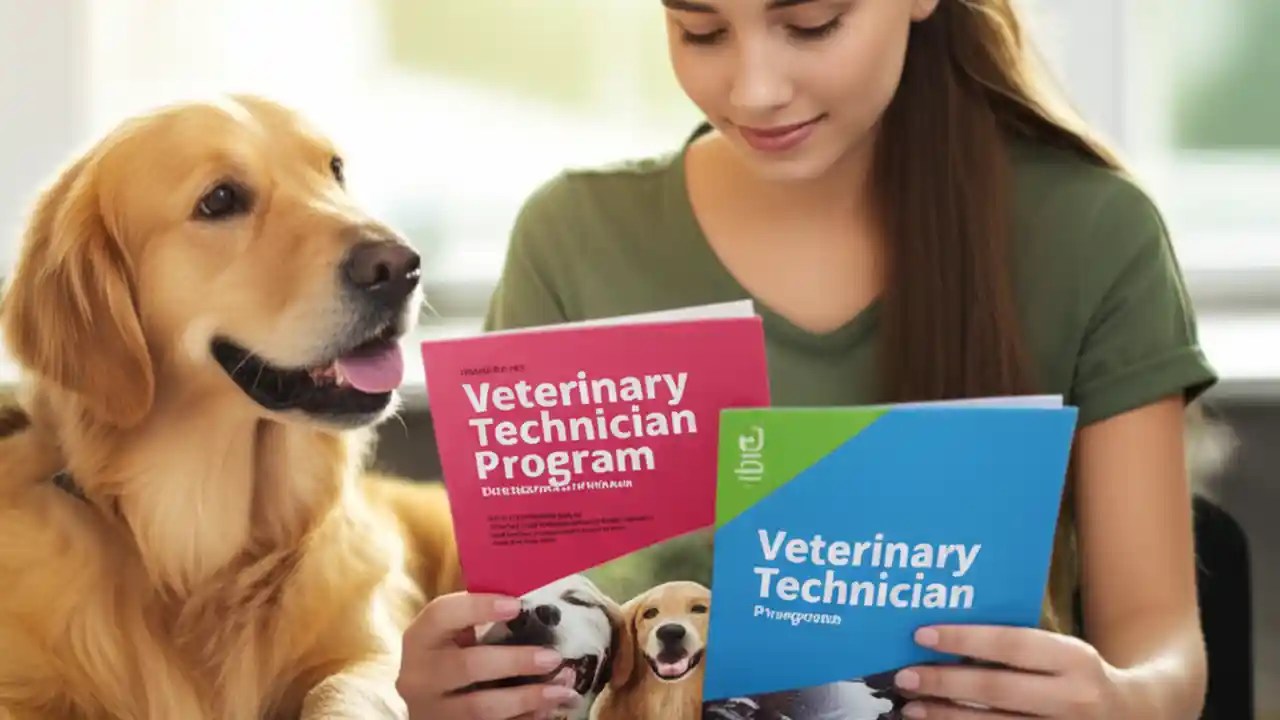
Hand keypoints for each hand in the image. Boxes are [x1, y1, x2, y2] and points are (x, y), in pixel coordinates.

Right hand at [396, 592, 580, 719]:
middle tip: (552, 657)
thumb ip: (477, 618)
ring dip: (528, 698)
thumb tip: (533, 603)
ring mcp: (433, 710)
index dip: (478, 607)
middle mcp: (419, 676)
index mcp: (420, 638)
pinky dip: (524, 718)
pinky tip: (548, 708)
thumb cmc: (447, 656)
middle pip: (468, 666)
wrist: (426, 702)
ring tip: (562, 689)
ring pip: (481, 708)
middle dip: (515, 661)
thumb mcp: (451, 634)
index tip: (516, 605)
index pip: (442, 615)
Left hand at [892, 625, 1122, 718]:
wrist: (1136, 716)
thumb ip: (1018, 646)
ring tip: (912, 709)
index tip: (921, 635)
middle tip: (904, 677)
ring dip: (946, 717)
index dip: (963, 638)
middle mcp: (1074, 699)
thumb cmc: (1079, 676)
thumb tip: (946, 637)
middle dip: (944, 683)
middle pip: (997, 690)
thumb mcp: (1062, 653)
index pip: (1011, 644)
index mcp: (1074, 660)